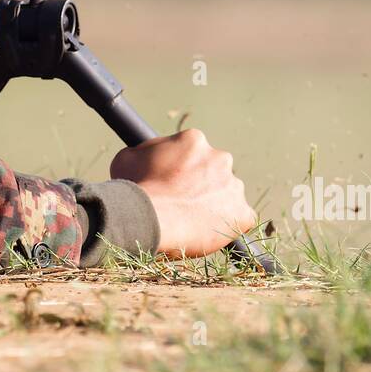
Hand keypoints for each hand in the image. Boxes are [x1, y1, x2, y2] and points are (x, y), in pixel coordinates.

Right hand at [109, 129, 257, 257]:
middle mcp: (220, 157)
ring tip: (192, 221)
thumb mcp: (127, 158)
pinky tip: (209, 232)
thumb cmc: (136, 188)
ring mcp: (234, 187)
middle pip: (214, 171)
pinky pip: (240, 219)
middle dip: (202, 184)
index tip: (171, 183)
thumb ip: (142, 153)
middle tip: (182, 202)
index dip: (180, 169)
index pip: (192, 152)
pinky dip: (228, 225)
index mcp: (194, 140)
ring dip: (215, 204)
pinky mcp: (243, 214)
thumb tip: (143, 156)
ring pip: (228, 194)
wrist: (151, 218)